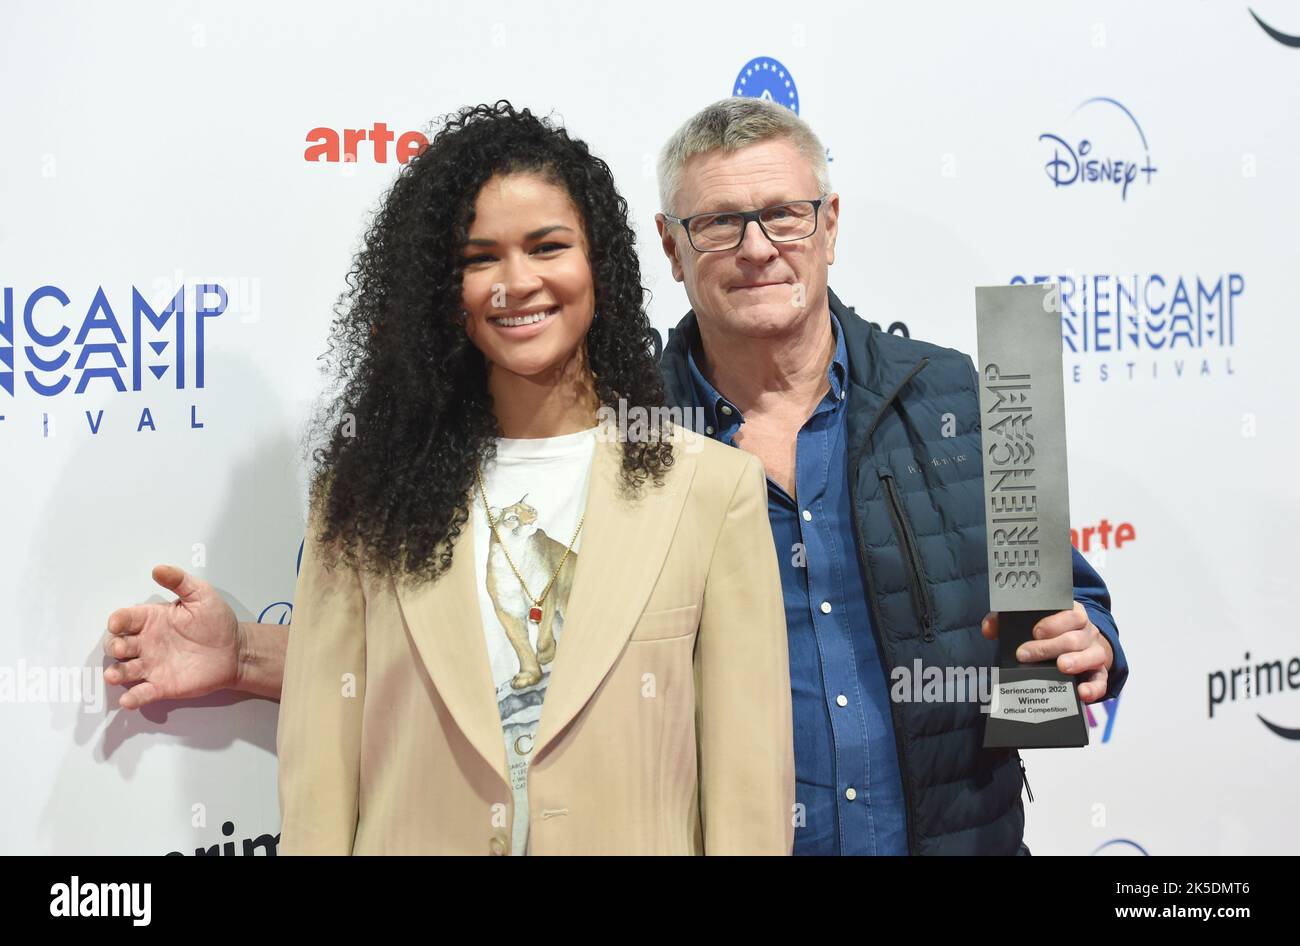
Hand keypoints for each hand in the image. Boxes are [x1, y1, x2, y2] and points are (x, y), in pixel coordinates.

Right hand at [103, 565, 240, 708]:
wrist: (235, 650)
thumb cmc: (216, 621)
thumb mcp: (201, 595)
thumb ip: (180, 581)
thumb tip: (157, 569)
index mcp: (151, 620)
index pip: (125, 619)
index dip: (117, 621)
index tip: (117, 623)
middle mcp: (146, 643)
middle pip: (118, 645)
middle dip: (113, 647)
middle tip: (120, 648)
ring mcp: (152, 666)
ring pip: (124, 671)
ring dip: (115, 674)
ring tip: (114, 676)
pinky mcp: (162, 686)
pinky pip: (142, 694)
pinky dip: (132, 698)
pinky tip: (128, 700)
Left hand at [981, 601, 1113, 703]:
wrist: (1079, 644)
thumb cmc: (1050, 631)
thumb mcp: (1031, 621)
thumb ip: (1006, 621)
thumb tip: (988, 628)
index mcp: (1072, 615)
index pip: (1071, 614)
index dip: (1054, 623)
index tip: (1035, 631)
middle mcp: (1087, 632)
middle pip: (1075, 637)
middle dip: (1050, 647)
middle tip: (1027, 654)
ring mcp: (1095, 652)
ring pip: (1093, 655)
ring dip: (1077, 662)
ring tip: (1062, 667)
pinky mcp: (1098, 672)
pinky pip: (1101, 680)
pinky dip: (1093, 688)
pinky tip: (1081, 693)